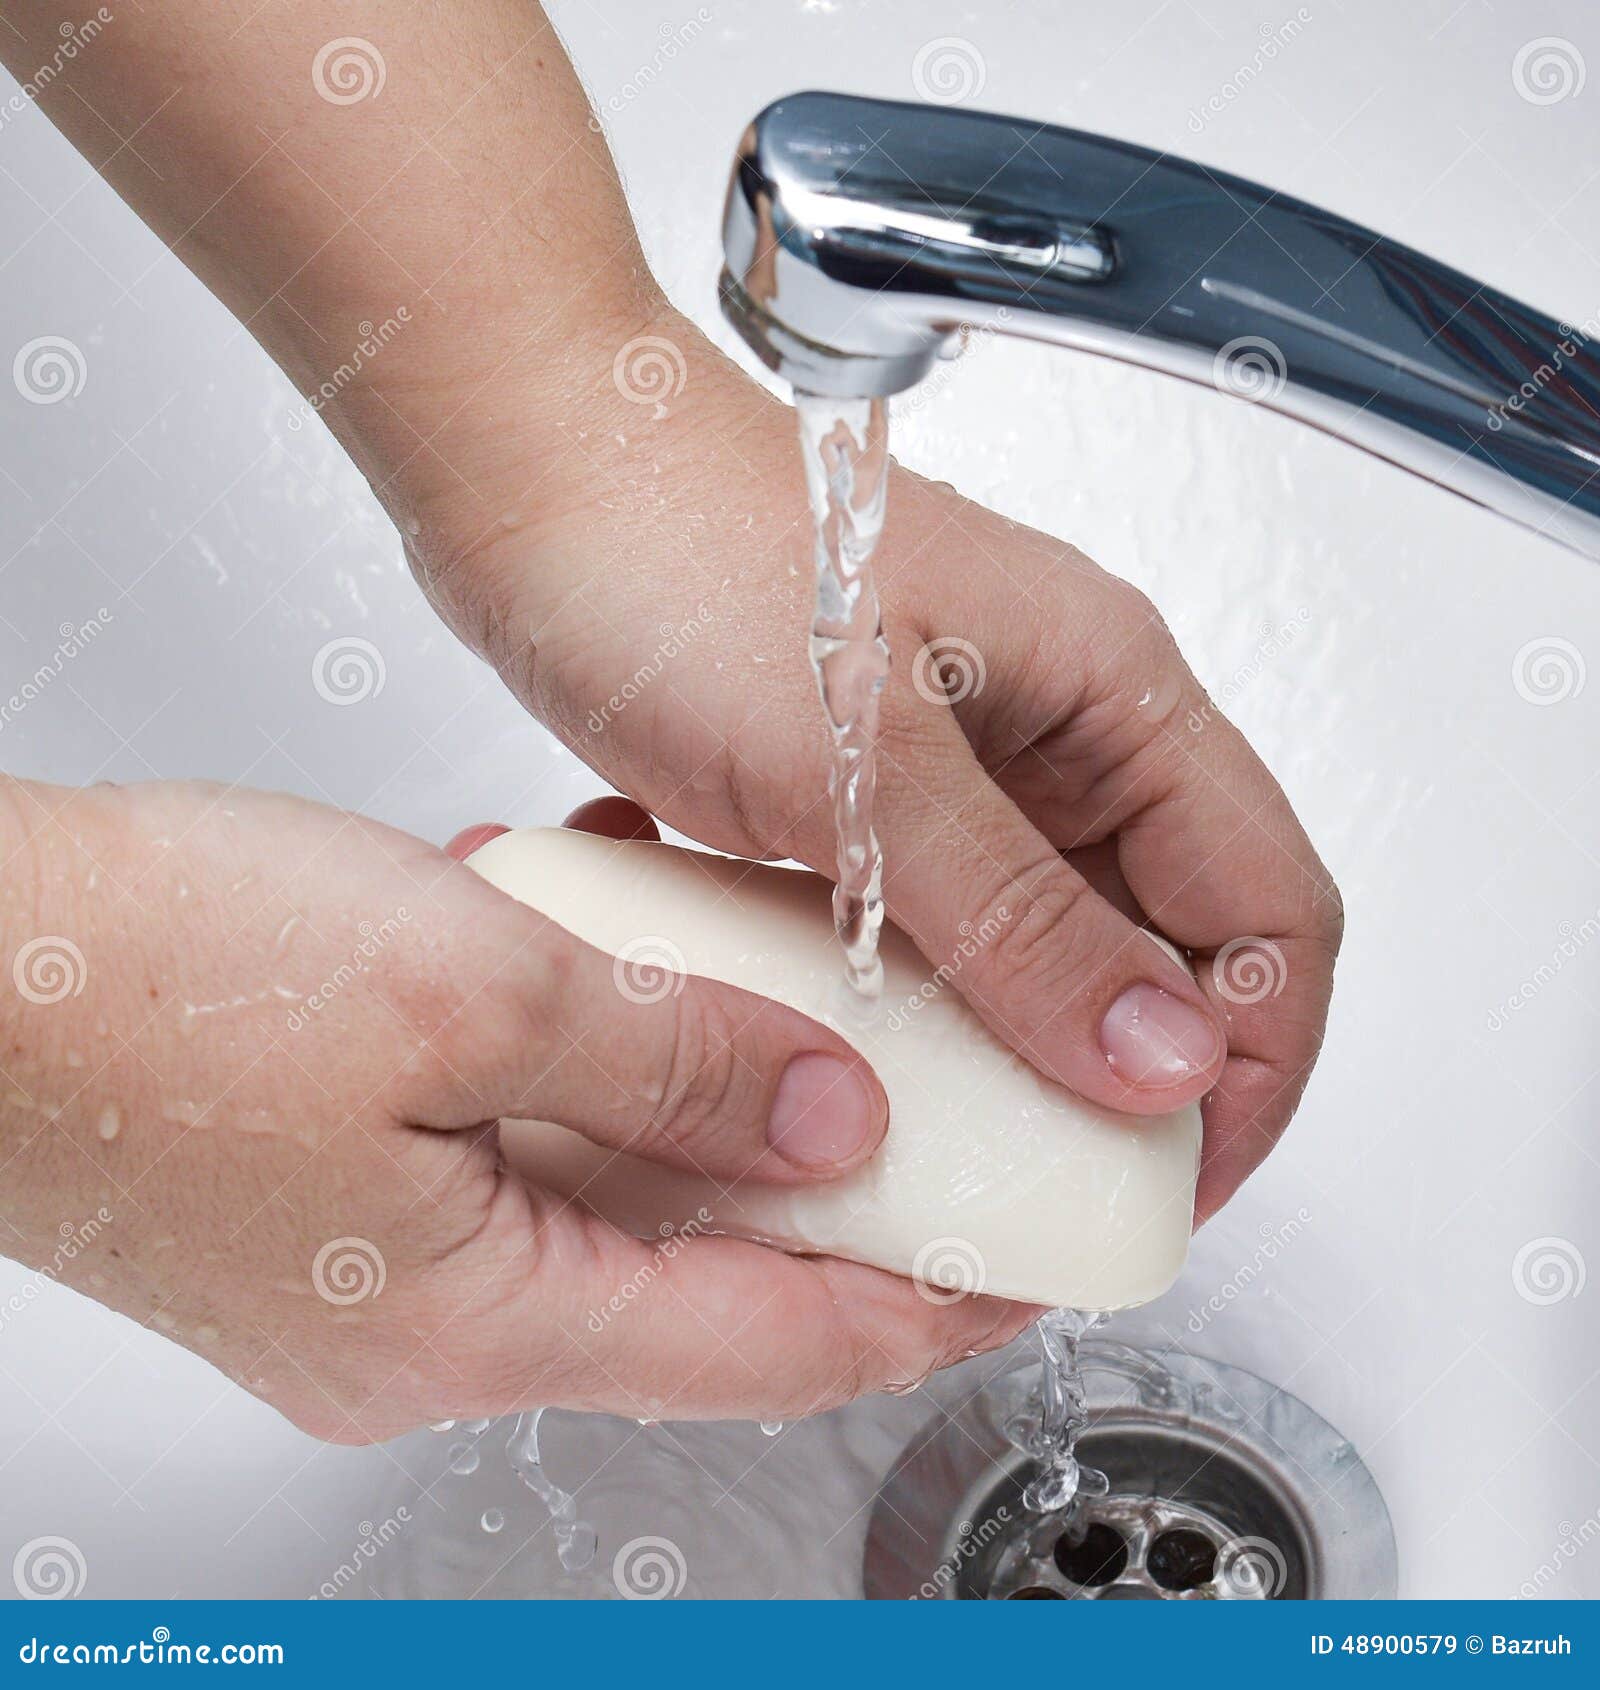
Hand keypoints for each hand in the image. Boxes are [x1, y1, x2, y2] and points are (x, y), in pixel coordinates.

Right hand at [0, 782, 1031, 1441]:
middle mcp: (431, 1326)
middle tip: (951, 1138)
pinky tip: (636, 979)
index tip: (1026, 1266)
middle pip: (702, 1285)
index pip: (772, 1347)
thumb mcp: (474, 995)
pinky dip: (602, 1077)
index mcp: (477, 1321)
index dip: (923, 1306)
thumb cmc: (150, 989)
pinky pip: (524, 1151)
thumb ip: (675, 1065)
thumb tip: (829, 1121)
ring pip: (615, 1207)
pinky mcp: (343, 1192)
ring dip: (715, 1124)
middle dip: (835, 1207)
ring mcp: (381, 1265)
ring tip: (823, 1039)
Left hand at [406, 310, 1341, 1222]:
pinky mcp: (872, 794)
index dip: (1254, 1058)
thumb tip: (1158, 1056)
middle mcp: (1059, 729)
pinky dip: (929, 1009)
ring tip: (973, 1155)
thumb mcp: (863, 764)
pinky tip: (870, 1063)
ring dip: (1031, 1054)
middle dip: (1144, 1076)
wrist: (534, 476)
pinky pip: (946, 927)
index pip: (1267, 906)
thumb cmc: (680, 552)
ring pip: (1055, 943)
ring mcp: (964, 764)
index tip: (1184, 1177)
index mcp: (1112, 693)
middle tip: (1076, 1191)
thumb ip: (1019, 918)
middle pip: (1173, 936)